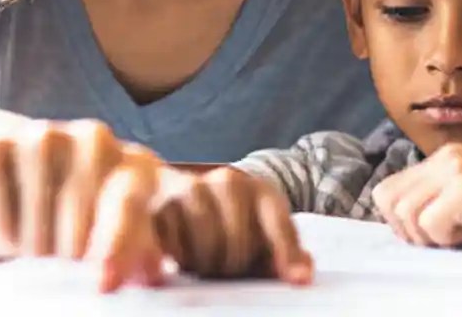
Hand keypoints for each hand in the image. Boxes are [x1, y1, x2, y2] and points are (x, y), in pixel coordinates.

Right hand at [0, 119, 162, 279]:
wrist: (33, 164)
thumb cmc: (92, 207)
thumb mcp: (124, 226)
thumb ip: (131, 249)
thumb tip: (122, 278)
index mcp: (136, 164)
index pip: (125, 206)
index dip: (114, 246)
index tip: (103, 283)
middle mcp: (96, 139)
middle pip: (76, 230)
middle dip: (68, 258)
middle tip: (65, 254)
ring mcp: (45, 135)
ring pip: (35, 225)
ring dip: (34, 249)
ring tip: (40, 242)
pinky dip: (1, 233)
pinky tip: (13, 230)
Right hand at [151, 167, 313, 284]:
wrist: (188, 192)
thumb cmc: (235, 224)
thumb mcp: (264, 235)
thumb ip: (284, 254)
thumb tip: (301, 276)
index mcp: (261, 190)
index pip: (278, 225)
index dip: (288, 255)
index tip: (298, 280)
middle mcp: (229, 181)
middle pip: (238, 241)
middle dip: (236, 264)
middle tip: (230, 267)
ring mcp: (193, 188)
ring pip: (206, 244)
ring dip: (208, 262)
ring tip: (208, 260)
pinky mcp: (161, 204)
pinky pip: (173, 245)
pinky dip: (180, 257)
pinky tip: (185, 253)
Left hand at [371, 143, 461, 248]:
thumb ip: (434, 200)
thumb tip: (397, 223)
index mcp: (442, 158)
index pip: (387, 190)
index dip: (401, 220)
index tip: (432, 234)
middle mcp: (445, 157)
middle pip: (389, 201)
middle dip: (411, 231)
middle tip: (448, 237)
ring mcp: (455, 170)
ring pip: (406, 213)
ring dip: (431, 235)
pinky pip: (430, 224)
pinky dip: (449, 239)